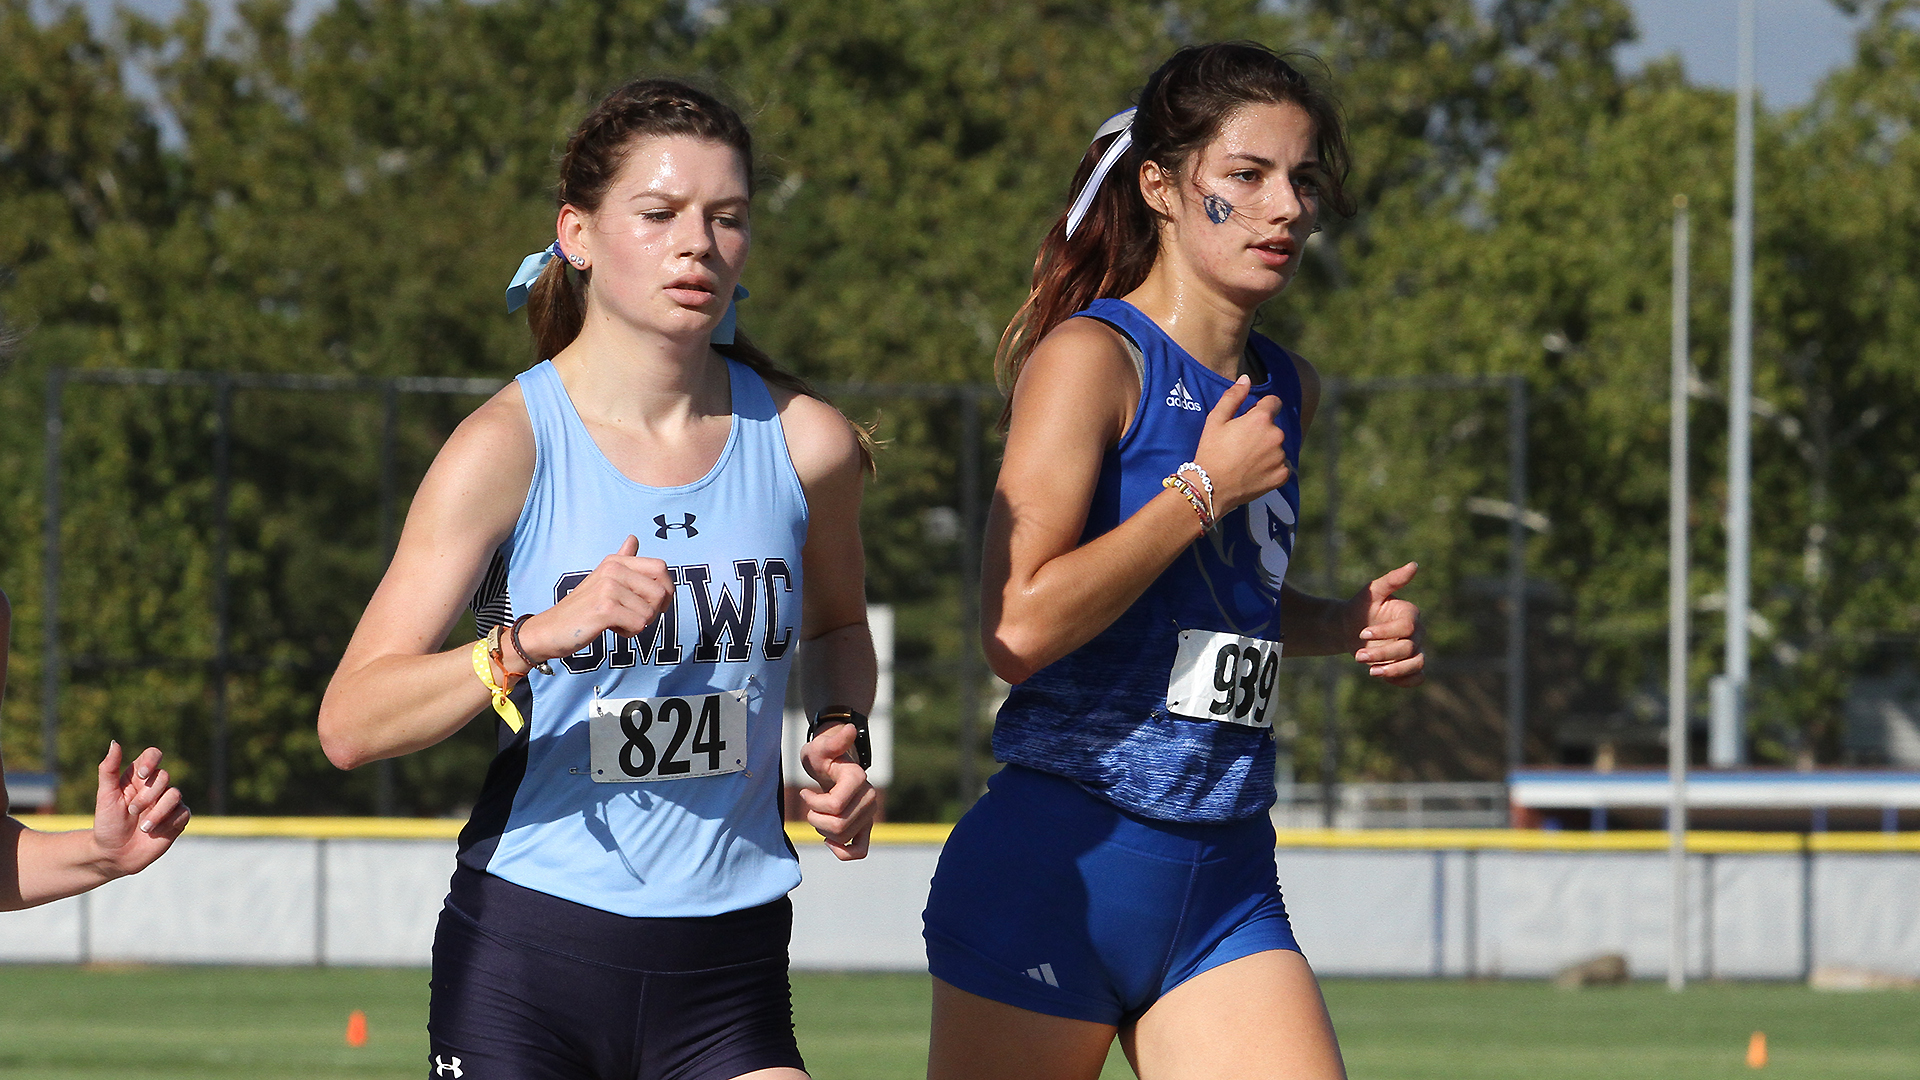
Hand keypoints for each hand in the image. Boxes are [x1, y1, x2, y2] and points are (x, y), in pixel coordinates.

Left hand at [90, 742, 189, 877]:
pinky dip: (167, 822)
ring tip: (143, 827)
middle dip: (147, 796)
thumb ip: (109, 769)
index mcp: (137, 778)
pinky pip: (183, 812)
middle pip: (164, 777)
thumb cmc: (107, 824)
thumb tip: (114, 742)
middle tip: (132, 811)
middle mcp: (155, 788)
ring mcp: (167, 803)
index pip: (153, 755)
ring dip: (157, 812)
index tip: (141, 775)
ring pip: (175, 794)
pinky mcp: (177, 819)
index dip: (151, 761)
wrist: (114, 855)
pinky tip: (154, 832)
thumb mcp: (104, 796)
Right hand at [515, 535, 672, 669]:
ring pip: (650, 612)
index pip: (661, 568)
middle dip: (654, 610)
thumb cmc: (582, 607)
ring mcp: (608, 588)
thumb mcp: (603, 578)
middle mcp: (613, 570)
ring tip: (617, 621)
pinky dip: (629, 632)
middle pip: (660, 591)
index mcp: (616, 561)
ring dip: (638, 623)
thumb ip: (622, 559)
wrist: (551, 628)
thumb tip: (633, 538)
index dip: (666, 589)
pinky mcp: (605, 609)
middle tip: (634, 616)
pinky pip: (638, 624)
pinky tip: (612, 628)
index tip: (655, 604)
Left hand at [798, 722, 877, 860]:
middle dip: (817, 820)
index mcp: (857, 778)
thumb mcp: (821, 747)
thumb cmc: (823, 756)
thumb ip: (832, 741)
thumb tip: (850, 730)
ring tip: (818, 815)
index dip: (814, 804)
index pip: (835, 805)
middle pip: (839, 825)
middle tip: (810, 807)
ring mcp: (869, 813)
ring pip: (844, 838)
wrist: (833, 765)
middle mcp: (868, 797)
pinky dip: (843, 852)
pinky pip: (860, 850)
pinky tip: (829, 841)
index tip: (805, 793)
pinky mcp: (866, 826)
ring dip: (824, 831)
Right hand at [1192, 376, 1291, 514]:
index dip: (1261, 409)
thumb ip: (1233, 396)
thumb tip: (1246, 378)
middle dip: (1262, 432)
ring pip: (1278, 447)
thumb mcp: (1216, 420)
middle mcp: (1276, 435)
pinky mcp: (1282, 475)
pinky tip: (1254, 472)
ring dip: (1267, 450)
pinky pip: (1282, 466)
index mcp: (1261, 418)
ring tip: (1246, 460)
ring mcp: (1281, 457)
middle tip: (1241, 445)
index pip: (1273, 402)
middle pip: (1274, 427)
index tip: (1248, 421)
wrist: (1211, 487)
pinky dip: (1272, 468)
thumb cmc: (1211, 451)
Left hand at [1351, 562, 1424, 686]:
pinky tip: (1382, 676)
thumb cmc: (1361, 607)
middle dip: (1383, 654)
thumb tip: (1414, 565)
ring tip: (1371, 672)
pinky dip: (1404, 680)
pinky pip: (1417, 677)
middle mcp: (1417, 633)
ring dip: (1394, 670)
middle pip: (1410, 649)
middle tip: (1357, 656)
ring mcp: (1414, 650)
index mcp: (1410, 614)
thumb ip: (1392, 580)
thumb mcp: (1372, 591)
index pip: (1407, 628)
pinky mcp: (1408, 665)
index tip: (1363, 633)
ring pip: (1416, 664)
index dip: (1386, 632)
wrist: (1349, 627)